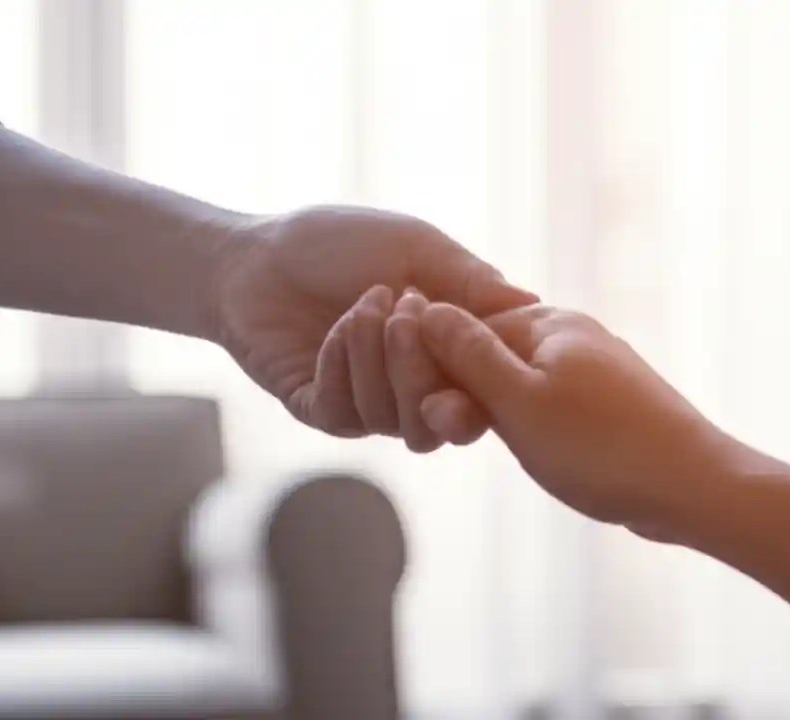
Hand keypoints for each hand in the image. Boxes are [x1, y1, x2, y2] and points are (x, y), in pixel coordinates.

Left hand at [210, 205, 535, 446]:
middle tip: (407, 308)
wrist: (257, 252)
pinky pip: (344, 413)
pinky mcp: (320, 410)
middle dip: (425, 366)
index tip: (479, 342)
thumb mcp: (415, 247)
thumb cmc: (340, 244)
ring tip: (365, 304)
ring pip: (393, 421)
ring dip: (379, 358)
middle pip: (441, 421)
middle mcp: (412, 387)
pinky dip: (342, 367)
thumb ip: (470, 279)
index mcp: (446, 353)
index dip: (487, 378)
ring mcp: (365, 405)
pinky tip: (336, 327)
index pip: (485, 391)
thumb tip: (531, 302)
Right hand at [419, 303, 737, 535]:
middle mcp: (572, 333)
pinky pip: (549, 404)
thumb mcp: (519, 402)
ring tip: (518, 451)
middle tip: (469, 436)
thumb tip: (426, 310)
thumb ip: (469, 356)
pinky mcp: (609, 402)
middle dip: (467, 396)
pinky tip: (543, 456)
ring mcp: (595, 367)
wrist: (696, 488)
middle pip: (489, 354)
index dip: (435, 371)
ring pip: (518, 385)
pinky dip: (533, 427)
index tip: (433, 415)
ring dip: (498, 416)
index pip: (463, 327)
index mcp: (548, 321)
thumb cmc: (601, 448)